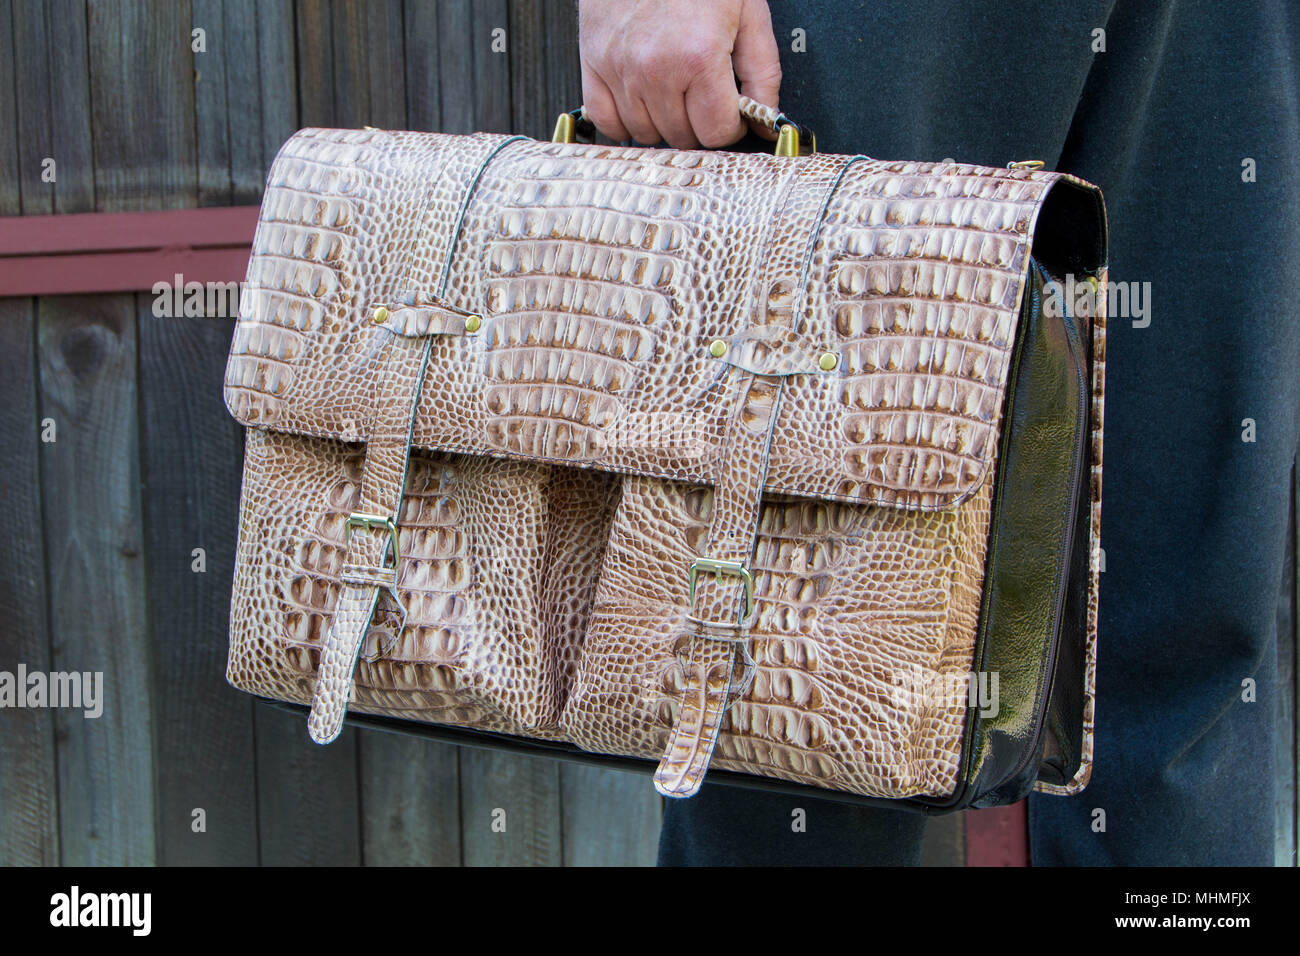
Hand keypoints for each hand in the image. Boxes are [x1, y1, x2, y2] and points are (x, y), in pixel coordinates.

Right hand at [577, 0, 781, 148]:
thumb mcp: (748, 12)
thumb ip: (763, 72)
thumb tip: (767, 119)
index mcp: (698, 56)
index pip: (715, 132)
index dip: (729, 125)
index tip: (728, 110)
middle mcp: (656, 68)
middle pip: (682, 137)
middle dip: (698, 122)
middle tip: (702, 93)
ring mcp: (621, 69)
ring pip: (646, 134)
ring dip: (664, 121)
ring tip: (674, 90)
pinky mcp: (594, 63)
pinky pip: (607, 120)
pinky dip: (625, 120)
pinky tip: (642, 102)